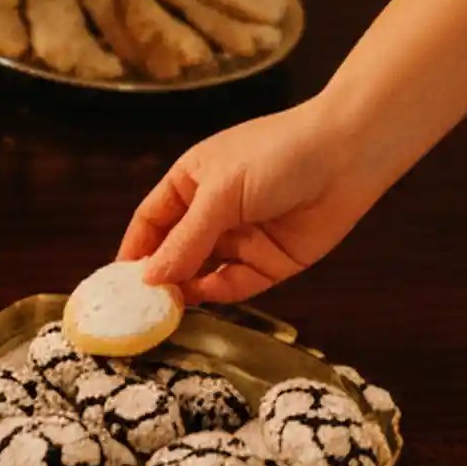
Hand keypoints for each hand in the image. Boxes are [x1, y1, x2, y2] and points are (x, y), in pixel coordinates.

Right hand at [117, 101, 388, 302]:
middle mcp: (211, 214)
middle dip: (157, 277)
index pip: (150, 222)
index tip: (117, 280)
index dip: (134, 249)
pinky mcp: (269, 263)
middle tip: (137, 305)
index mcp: (191, 184)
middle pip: (173, 252)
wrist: (350, 156)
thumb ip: (185, 240)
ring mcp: (240, 240)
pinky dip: (217, 295)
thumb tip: (148, 277)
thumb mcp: (220, 194)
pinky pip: (235, 285)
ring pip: (201, 273)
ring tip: (164, 310)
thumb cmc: (277, 156)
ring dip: (184, 290)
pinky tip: (201, 298)